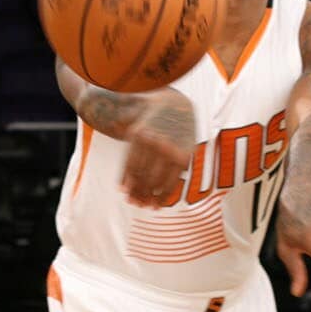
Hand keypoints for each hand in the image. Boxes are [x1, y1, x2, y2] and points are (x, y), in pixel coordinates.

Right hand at [116, 91, 194, 207]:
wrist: (172, 104)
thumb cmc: (181, 133)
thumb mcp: (187, 150)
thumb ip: (177, 171)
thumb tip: (161, 197)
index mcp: (181, 154)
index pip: (167, 184)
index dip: (159, 198)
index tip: (153, 207)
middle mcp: (165, 148)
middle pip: (151, 180)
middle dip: (144, 196)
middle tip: (139, 205)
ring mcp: (149, 141)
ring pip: (137, 172)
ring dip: (133, 189)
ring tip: (131, 199)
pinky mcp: (136, 135)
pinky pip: (128, 160)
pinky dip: (125, 176)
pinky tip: (123, 187)